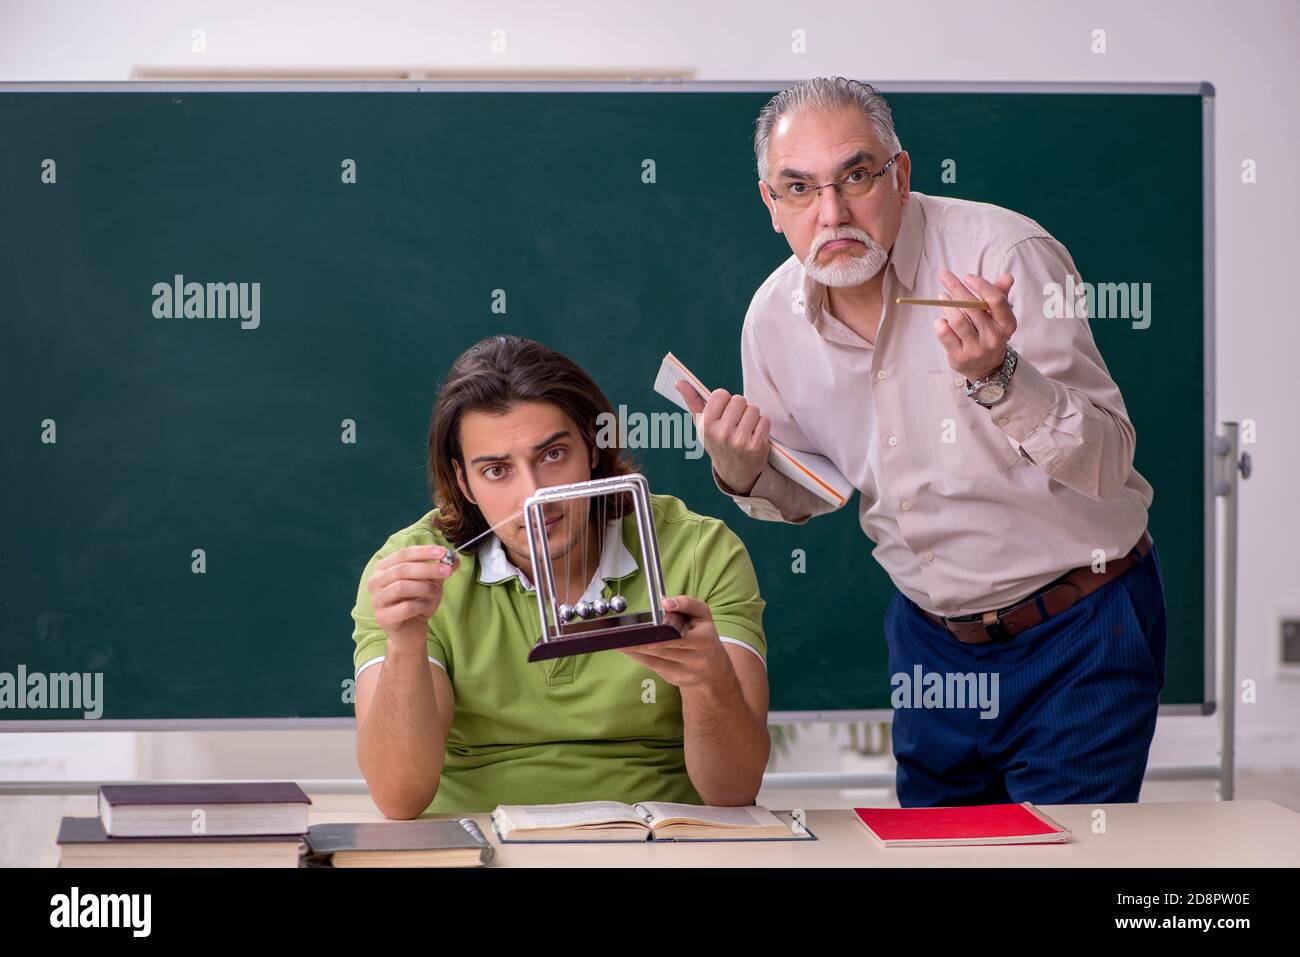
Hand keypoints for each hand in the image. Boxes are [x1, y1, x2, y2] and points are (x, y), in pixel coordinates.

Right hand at [366, 545, 457, 651]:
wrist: (411, 631)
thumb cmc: (418, 602)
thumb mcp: (432, 583)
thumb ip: (440, 570)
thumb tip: (454, 558)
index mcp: (384, 568)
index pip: (403, 554)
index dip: (423, 552)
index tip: (443, 552)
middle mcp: (375, 582)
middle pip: (402, 570)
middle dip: (427, 569)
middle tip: (447, 571)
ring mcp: (377, 600)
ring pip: (401, 587)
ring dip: (424, 588)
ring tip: (437, 592)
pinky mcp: (383, 617)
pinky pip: (405, 607)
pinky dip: (421, 605)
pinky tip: (426, 607)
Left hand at [617, 595, 734, 689]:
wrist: (715, 668)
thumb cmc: (705, 636)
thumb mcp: (702, 615)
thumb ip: (686, 603)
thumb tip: (665, 602)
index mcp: (703, 640)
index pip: (678, 638)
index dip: (659, 637)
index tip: (642, 634)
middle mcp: (696, 659)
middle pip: (662, 651)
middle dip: (641, 644)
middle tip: (621, 637)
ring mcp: (685, 673)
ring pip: (655, 661)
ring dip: (636, 652)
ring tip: (620, 643)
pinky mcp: (675, 680)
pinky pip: (654, 668)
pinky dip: (640, 659)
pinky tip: (629, 651)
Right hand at [676, 380, 768, 494]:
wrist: (734, 471)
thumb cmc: (717, 441)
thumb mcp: (702, 424)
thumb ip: (692, 400)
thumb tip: (680, 382)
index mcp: (706, 425)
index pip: (721, 394)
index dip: (725, 400)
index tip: (724, 410)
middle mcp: (721, 433)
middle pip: (739, 400)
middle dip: (740, 408)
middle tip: (735, 421)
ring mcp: (739, 441)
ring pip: (753, 409)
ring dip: (752, 416)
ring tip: (745, 428)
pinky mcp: (756, 446)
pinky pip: (764, 420)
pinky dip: (761, 425)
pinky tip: (754, 435)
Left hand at [934, 269, 1017, 380]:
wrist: (986, 367)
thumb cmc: (990, 332)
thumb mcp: (999, 316)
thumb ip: (1000, 295)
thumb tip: (1007, 277)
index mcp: (1007, 324)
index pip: (996, 301)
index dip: (981, 286)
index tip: (967, 276)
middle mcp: (994, 337)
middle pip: (973, 308)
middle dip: (956, 288)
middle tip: (943, 275)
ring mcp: (976, 349)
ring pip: (958, 321)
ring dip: (947, 305)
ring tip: (942, 296)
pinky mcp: (960, 357)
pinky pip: (946, 335)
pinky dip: (941, 324)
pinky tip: (940, 319)